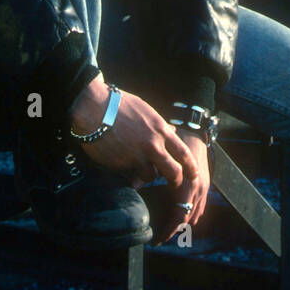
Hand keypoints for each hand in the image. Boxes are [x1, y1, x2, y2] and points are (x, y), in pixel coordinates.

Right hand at [67, 77, 197, 189]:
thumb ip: (159, 125)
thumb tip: (171, 131)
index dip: (191, 167)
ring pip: (150, 176)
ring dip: (147, 175)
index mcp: (161, 130)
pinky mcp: (121, 165)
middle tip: (175, 183)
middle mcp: (153, 145)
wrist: (95, 108)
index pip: (183, 153)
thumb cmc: (120, 105)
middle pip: (173, 172)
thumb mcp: (147, 111)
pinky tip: (124, 167)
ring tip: (139, 169)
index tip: (194, 175)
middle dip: (176, 180)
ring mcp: (137, 156)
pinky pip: (130, 175)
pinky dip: (130, 175)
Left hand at [154, 127, 210, 244]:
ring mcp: (203, 187)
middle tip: (159, 239)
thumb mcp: (160, 156)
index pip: (179, 217)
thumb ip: (146, 172)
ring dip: (182, 223)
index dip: (168, 230)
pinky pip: (200, 205)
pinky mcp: (204, 183)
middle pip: (187, 219)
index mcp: (188, 185)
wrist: (194, 129)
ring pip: (195, 214)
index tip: (156, 240)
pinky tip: (181, 217)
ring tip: (167, 231)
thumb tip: (132, 186)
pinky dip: (191, 214)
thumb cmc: (176, 140)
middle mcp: (198, 189)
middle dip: (173, 230)